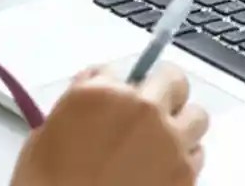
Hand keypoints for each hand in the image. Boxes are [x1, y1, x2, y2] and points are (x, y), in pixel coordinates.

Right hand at [10, 63, 207, 185]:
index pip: (120, 70)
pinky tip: (164, 166)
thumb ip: (80, 100)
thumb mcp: (47, 133)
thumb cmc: (48, 183)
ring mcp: (169, 141)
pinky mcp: (185, 173)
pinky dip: (185, 156)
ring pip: (196, 116)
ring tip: (163, 139)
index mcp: (102, 93)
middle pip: (173, 81)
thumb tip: (97, 88)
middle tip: (152, 105)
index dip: (120, 85)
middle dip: (164, 90)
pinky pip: (197, 153)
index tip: (120, 95)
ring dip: (181, 122)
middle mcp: (142, 109)